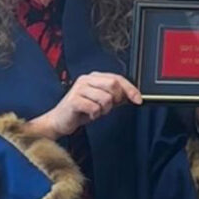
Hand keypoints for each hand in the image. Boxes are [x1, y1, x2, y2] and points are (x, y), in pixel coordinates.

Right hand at [26, 71, 141, 138]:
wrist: (59, 122)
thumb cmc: (80, 111)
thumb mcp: (102, 102)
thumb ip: (116, 96)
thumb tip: (133, 95)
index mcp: (94, 77)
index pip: (118, 78)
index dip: (131, 89)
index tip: (138, 99)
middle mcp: (86, 79)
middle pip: (113, 84)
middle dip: (117, 99)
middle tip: (110, 107)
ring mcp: (78, 89)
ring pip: (106, 98)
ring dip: (105, 110)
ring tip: (96, 112)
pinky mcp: (73, 100)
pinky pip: (95, 108)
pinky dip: (95, 115)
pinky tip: (89, 115)